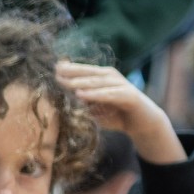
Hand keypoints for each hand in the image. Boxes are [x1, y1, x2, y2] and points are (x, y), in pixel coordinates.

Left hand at [58, 61, 184, 164]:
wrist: (143, 124)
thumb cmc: (116, 115)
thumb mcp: (94, 108)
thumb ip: (81, 102)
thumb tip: (62, 98)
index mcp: (102, 77)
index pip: (83, 70)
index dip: (67, 69)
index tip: (50, 69)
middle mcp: (112, 77)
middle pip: (88, 73)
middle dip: (71, 73)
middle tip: (53, 74)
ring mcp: (121, 85)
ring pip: (98, 82)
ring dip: (80, 82)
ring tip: (64, 83)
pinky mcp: (129, 96)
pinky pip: (109, 95)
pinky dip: (95, 94)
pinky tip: (82, 95)